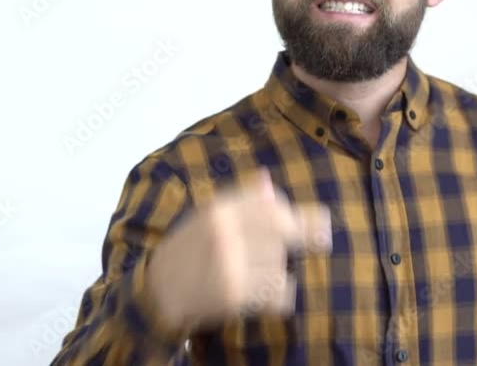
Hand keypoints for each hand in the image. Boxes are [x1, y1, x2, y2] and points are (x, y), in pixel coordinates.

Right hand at [145, 167, 331, 330]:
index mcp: (219, 209)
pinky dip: (280, 297)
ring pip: (280, 263)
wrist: (155, 294)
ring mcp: (228, 262)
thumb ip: (240, 200)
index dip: (298, 214)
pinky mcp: (232, 293)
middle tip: (321, 242)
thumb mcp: (205, 218)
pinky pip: (278, 291)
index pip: (272, 204)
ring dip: (279, 273)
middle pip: (282, 232)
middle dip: (302, 239)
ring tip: (260, 278)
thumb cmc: (185, 253)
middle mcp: (224, 231)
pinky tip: (269, 297)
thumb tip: (268, 180)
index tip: (321, 222)